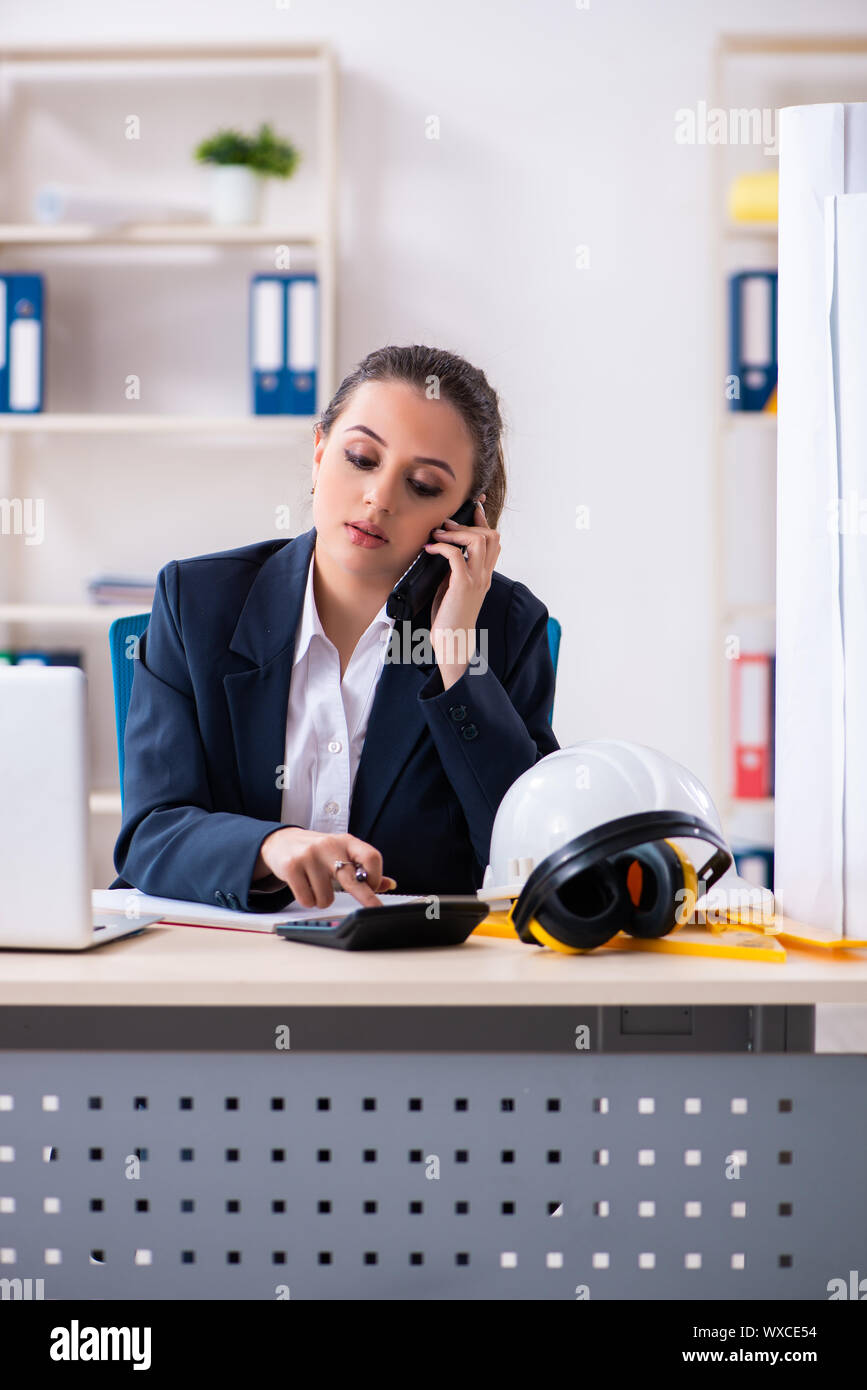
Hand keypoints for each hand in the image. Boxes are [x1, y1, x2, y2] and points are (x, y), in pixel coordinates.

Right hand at [255, 828, 395, 908]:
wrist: (282, 841)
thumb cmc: (318, 851)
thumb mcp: (342, 853)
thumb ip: (364, 868)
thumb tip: (389, 885)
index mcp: (346, 841)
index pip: (371, 857)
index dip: (375, 876)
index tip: (372, 888)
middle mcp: (329, 845)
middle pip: (352, 878)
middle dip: (365, 897)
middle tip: (374, 910)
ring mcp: (309, 855)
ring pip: (326, 897)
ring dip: (323, 900)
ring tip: (316, 885)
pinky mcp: (292, 867)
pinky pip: (308, 899)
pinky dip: (308, 900)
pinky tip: (304, 887)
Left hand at [424, 494, 500, 687]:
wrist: (452, 643)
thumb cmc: (449, 619)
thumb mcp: (453, 589)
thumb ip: (453, 571)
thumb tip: (442, 553)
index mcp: (485, 575)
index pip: (493, 541)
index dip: (484, 521)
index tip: (473, 507)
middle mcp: (485, 575)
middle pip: (491, 536)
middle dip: (468, 524)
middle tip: (447, 524)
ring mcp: (476, 580)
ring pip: (479, 541)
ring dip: (457, 532)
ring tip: (439, 533)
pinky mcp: (463, 585)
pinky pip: (457, 555)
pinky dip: (443, 546)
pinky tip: (431, 548)